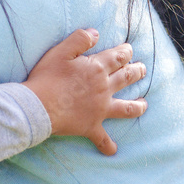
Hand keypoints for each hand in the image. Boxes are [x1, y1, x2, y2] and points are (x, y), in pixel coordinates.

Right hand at [24, 29, 146, 155]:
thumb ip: (79, 39)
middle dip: (137, 72)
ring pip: (126, 108)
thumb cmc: (47, 77)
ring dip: (138, 105)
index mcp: (97, 68)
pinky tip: (113, 151)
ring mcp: (100, 109)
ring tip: (145, 104)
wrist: (39, 106)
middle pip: (126, 78)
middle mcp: (103, 88)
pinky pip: (103, 139)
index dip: (125, 52)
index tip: (130, 49)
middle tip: (143, 69)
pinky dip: (108, 146)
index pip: (117, 57)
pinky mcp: (91, 126)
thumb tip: (96, 32)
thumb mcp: (61, 51)